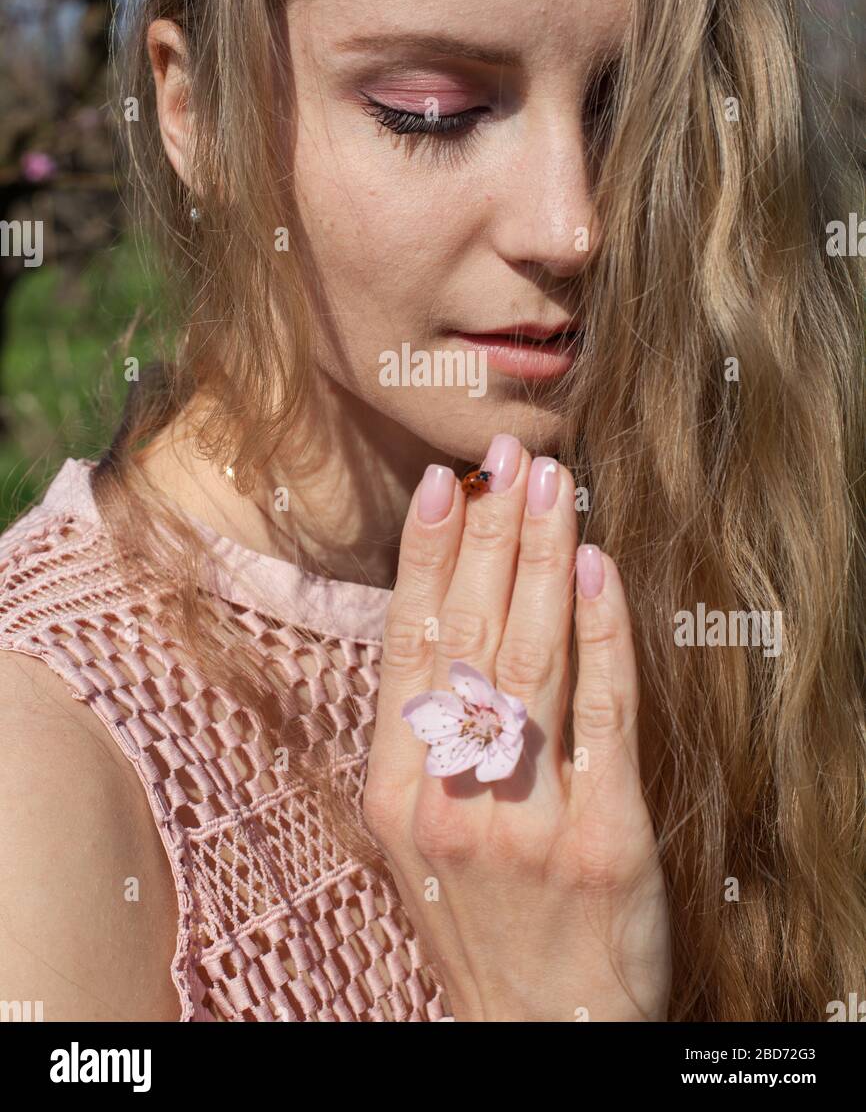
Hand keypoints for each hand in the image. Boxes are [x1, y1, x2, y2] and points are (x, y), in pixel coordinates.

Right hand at [363, 434, 670, 1021]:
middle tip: (509, 460)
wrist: (538, 1030)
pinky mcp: (602, 838)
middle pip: (471, 635)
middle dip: (492, 535)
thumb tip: (445, 615)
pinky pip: (604, 715)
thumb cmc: (478, 920)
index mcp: (395, 791)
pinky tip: (597, 572)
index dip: (427, 559)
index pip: (409, 646)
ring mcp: (524, 820)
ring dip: (543, 560)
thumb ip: (425, 735)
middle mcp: (449, 798)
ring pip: (532, 658)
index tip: (444, 486)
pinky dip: (602, 634)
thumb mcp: (418, 835)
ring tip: (553, 488)